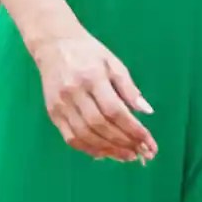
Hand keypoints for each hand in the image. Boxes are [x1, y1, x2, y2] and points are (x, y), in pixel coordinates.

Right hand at [31, 31, 158, 162]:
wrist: (54, 45)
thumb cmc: (88, 53)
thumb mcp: (113, 64)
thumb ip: (129, 88)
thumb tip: (147, 112)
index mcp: (92, 77)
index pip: (115, 110)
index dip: (133, 129)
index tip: (148, 142)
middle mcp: (74, 92)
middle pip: (100, 125)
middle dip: (123, 143)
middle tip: (140, 153)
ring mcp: (61, 104)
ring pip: (85, 135)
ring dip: (108, 150)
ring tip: (126, 156)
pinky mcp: (52, 113)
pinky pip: (70, 138)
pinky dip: (89, 149)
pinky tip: (104, 153)